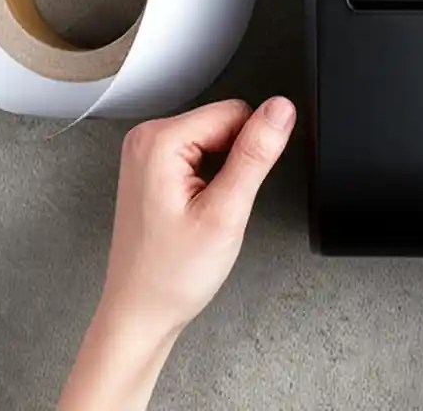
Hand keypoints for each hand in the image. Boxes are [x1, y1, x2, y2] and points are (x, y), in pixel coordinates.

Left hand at [60, 97, 295, 410]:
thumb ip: (256, 154)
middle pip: (223, 123)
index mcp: (159, 140)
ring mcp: (146, 153)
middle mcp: (146, 139)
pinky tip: (196, 211)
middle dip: (234, 163)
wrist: (142, 311)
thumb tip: (281, 110)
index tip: (233, 190)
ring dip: (222, 174)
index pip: (236, 112)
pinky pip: (199, 155)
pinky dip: (208, 181)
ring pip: (214, 140)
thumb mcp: (226, 212)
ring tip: (204, 212)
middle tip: (218, 207)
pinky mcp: (152, 168)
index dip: (250, 152)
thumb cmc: (171, 273)